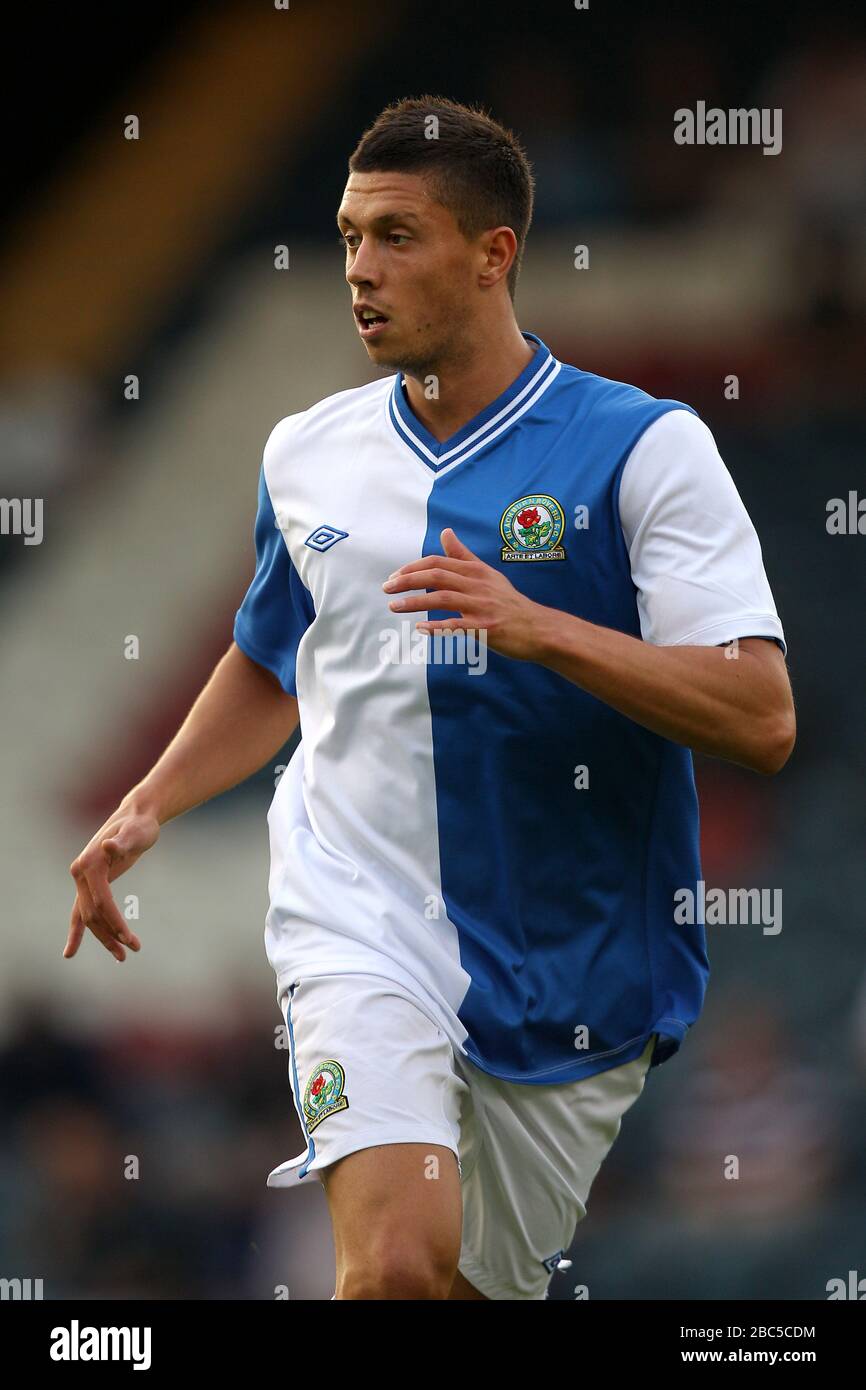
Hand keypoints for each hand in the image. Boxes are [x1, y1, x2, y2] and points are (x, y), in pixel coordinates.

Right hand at [66, 800, 159, 960]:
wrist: (134, 817)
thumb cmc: (139, 826)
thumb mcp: (136, 832)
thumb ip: (123, 841)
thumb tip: (109, 845)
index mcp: (90, 863)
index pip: (101, 900)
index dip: (115, 921)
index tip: (130, 938)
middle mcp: (80, 872)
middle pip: (93, 913)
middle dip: (111, 934)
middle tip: (133, 950)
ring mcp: (82, 879)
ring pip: (88, 916)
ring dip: (104, 937)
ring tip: (123, 956)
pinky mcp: (89, 884)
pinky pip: (80, 912)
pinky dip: (77, 932)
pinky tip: (70, 952)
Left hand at [382, 528, 545, 661]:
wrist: (538, 628)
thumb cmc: (509, 603)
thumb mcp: (487, 574)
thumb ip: (463, 555)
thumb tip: (445, 532)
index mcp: (476, 571)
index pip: (438, 562)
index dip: (413, 567)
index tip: (394, 577)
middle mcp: (477, 585)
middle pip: (436, 576)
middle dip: (407, 580)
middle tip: (386, 588)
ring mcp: (481, 606)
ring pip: (441, 598)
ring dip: (414, 602)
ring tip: (393, 606)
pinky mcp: (485, 628)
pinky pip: (456, 625)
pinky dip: (437, 627)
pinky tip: (420, 628)